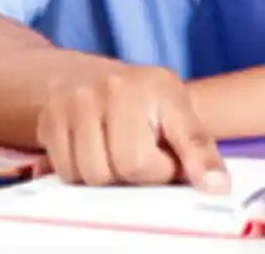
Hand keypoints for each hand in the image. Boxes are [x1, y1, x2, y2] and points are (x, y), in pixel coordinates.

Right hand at [36, 66, 228, 192]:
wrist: (96, 77)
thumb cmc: (147, 100)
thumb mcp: (181, 113)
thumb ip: (199, 149)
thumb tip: (217, 187)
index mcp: (149, 85)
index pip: (139, 161)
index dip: (158, 172)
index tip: (166, 160)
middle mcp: (104, 88)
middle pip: (108, 172)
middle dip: (130, 176)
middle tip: (141, 154)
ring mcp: (70, 103)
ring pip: (84, 175)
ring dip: (105, 175)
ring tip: (118, 151)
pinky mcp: (47, 120)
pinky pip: (63, 172)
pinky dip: (80, 172)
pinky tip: (95, 150)